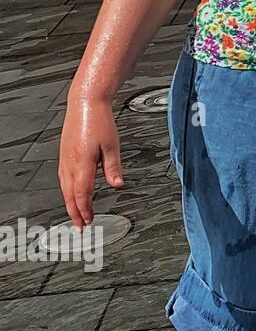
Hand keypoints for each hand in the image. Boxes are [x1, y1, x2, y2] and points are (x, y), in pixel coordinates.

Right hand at [59, 90, 124, 226]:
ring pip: (65, 187)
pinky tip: (71, 193)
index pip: (82, 194)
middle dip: (75, 212)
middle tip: (80, 226)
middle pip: (70, 195)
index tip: (89, 221)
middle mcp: (70, 163)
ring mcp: (64, 159)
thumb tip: (117, 185)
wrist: (85, 103)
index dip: (85, 210)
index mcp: (82, 163)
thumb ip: (113, 168)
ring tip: (76, 215)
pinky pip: (64, 178)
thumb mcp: (112, 145)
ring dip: (70, 203)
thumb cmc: (98, 120)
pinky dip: (67, 190)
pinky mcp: (64, 155)